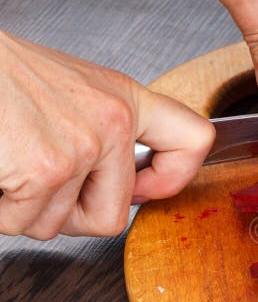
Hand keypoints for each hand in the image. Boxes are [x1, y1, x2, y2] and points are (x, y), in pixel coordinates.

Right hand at [0, 31, 214, 239]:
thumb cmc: (4, 76)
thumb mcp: (75, 92)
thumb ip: (107, 132)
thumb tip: (132, 186)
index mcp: (125, 101)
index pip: (194, 140)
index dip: (174, 178)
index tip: (147, 189)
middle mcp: (112, 123)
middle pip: (113, 217)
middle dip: (70, 217)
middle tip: (43, 189)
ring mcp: (81, 148)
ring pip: (57, 225)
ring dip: (25, 210)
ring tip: (12, 165)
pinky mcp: (44, 170)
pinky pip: (21, 223)